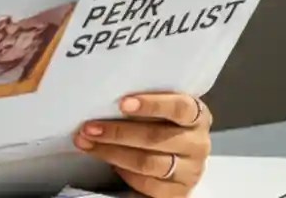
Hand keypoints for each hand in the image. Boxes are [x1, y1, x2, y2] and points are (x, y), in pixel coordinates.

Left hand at [73, 93, 212, 197]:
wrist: (177, 164)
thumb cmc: (163, 129)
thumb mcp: (162, 114)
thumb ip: (144, 106)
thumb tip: (104, 98)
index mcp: (197, 117)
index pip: (180, 108)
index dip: (152, 105)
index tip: (122, 103)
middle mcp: (197, 144)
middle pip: (156, 137)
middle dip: (117, 132)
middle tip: (90, 127)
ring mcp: (189, 172)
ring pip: (147, 162)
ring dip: (112, 153)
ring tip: (88, 143)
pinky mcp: (177, 193)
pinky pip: (146, 184)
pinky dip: (124, 173)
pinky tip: (110, 164)